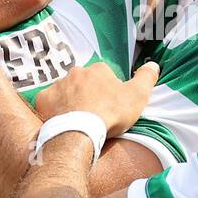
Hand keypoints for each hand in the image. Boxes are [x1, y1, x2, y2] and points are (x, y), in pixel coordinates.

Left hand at [35, 62, 159, 135]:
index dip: (109, 90)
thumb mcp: (138, 96)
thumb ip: (146, 78)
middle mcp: (76, 72)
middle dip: (89, 93)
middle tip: (95, 113)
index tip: (111, 105)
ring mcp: (58, 86)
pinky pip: (48, 101)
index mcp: (98, 69)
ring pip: (66, 91)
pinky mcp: (44, 100)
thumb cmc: (111, 113)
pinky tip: (62, 120)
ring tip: (78, 119)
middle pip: (84, 81)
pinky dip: (54, 108)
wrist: (80, 132)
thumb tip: (153, 64)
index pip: (105, 75)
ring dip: (71, 100)